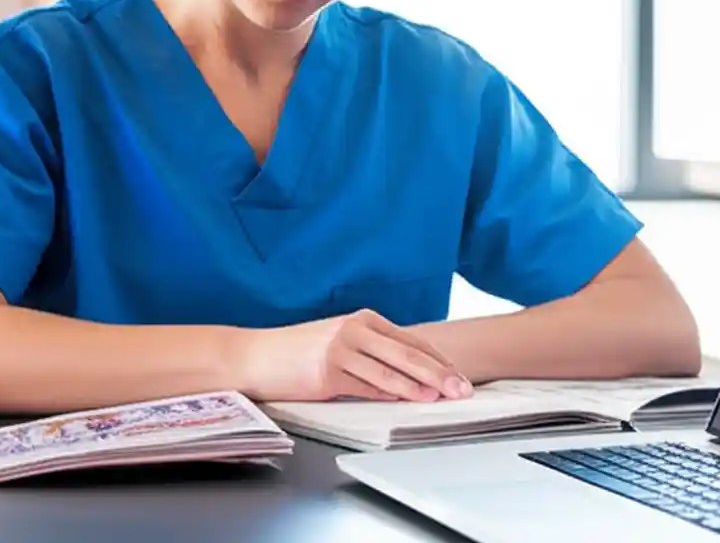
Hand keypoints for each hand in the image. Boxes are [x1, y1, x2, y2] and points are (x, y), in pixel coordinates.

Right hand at [238, 309, 473, 402]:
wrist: (257, 356)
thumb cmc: (300, 353)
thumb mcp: (342, 342)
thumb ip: (375, 352)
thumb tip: (413, 375)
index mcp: (365, 320)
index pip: (413, 341)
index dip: (440, 361)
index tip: (460, 376)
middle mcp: (355, 329)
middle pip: (408, 354)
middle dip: (440, 374)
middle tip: (462, 389)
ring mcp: (340, 349)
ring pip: (390, 371)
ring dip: (419, 387)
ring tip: (441, 398)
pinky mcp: (326, 372)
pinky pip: (364, 386)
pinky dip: (388, 394)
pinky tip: (406, 401)